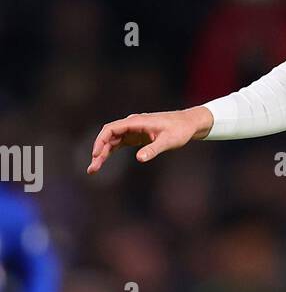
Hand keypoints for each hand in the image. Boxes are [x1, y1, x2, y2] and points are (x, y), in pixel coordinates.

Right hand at [86, 106, 213, 175]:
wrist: (188, 124)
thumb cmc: (179, 130)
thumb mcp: (168, 141)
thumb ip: (153, 149)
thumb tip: (139, 159)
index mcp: (136, 122)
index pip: (111, 129)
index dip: (101, 141)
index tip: (96, 155)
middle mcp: (132, 124)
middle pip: (108, 136)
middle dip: (99, 151)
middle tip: (92, 169)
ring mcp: (133, 130)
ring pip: (112, 141)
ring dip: (103, 153)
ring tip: (94, 168)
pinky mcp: (136, 136)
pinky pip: (119, 143)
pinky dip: (110, 152)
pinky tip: (103, 161)